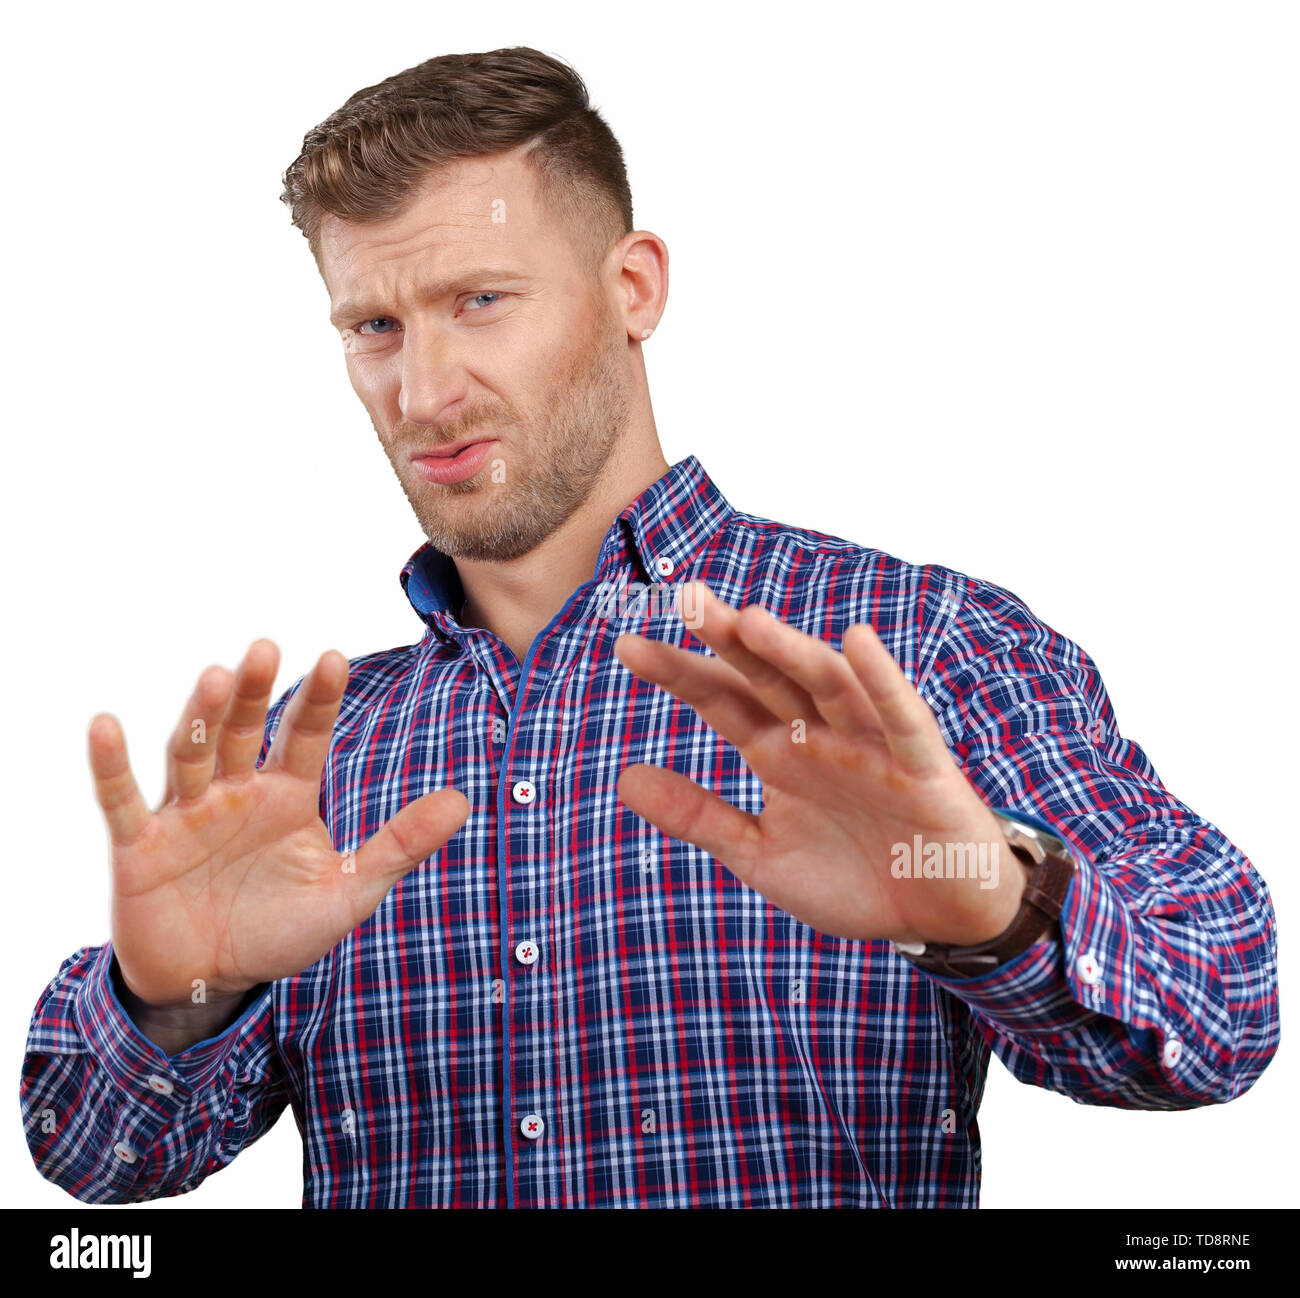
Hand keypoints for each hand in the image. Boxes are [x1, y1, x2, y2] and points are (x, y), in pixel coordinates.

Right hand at [89, 640, 469, 1008]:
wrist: (216, 982)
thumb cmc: (281, 929)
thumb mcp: (349, 892)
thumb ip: (400, 844)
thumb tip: (462, 800)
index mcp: (288, 795)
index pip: (305, 736)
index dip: (317, 700)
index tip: (334, 657)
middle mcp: (237, 792)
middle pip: (242, 730)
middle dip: (251, 692)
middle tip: (264, 648)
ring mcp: (187, 813)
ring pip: (191, 754)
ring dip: (199, 718)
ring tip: (213, 676)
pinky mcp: (141, 845)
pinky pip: (123, 800)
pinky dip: (111, 765)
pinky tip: (105, 726)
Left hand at [613, 584, 1025, 945]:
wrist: (937, 919)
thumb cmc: (852, 877)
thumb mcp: (760, 854)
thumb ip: (699, 816)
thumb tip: (622, 778)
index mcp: (779, 752)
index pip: (723, 700)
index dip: (679, 673)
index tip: (627, 645)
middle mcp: (820, 736)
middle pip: (769, 676)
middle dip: (729, 639)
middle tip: (684, 598)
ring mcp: (871, 746)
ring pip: (828, 687)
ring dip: (793, 652)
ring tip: (751, 619)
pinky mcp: (923, 769)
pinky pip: (903, 720)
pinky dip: (883, 683)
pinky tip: (858, 643)